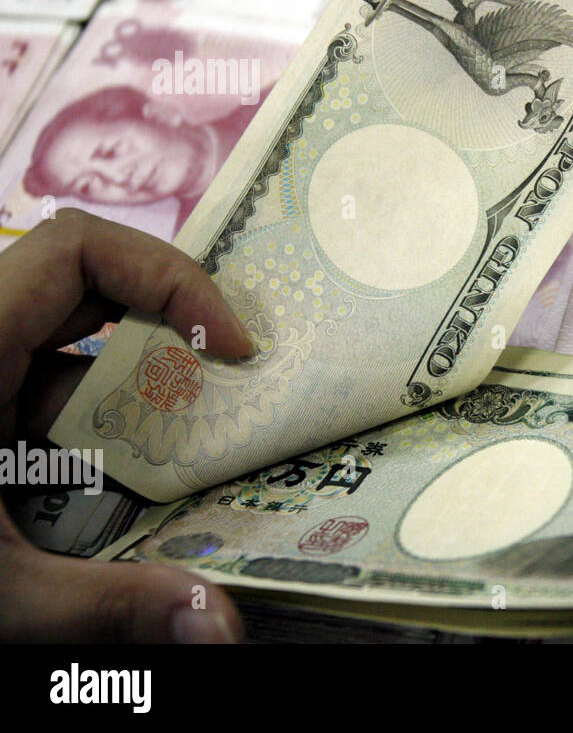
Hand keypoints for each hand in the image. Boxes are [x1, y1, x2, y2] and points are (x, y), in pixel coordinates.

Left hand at [0, 210, 252, 641]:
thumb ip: (102, 603)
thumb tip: (216, 623)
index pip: (80, 250)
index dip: (168, 276)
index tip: (225, 344)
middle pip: (89, 290)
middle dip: (169, 329)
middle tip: (231, 380)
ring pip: (70, 355)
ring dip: (135, 395)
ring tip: (192, 449)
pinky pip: (42, 401)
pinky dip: (92, 434)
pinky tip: (119, 491)